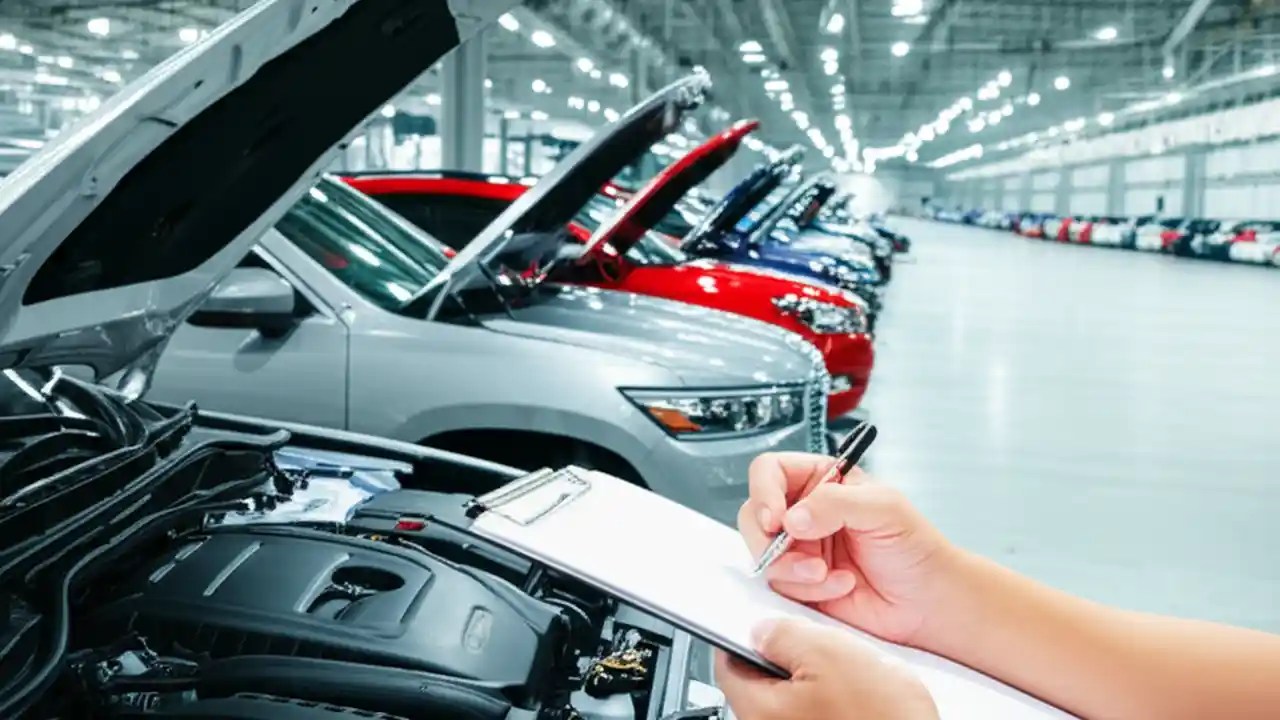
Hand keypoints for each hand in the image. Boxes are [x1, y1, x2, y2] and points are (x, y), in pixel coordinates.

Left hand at [715, 618, 937, 719]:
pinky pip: (819, 708)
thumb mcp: (828, 653)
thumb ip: (782, 635)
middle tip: (816, 636)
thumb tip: (761, 629)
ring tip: (848, 662)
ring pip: (794, 692)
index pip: (728, 661)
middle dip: (786, 652)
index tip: (760, 615)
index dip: (744, 630)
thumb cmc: (880, 719)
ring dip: (815, 672)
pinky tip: (862, 684)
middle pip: (762, 678)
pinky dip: (834, 692)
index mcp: (759, 708)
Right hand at [739, 452, 959, 646]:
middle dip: (770, 539)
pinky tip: (840, 586)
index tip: (776, 518)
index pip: (771, 471)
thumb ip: (835, 503)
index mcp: (821, 480)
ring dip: (793, 569)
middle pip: (754, 514)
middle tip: (797, 552)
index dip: (764, 491)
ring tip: (829, 573)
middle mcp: (804, 512)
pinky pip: (778, 586)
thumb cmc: (915, 548)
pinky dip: (807, 589)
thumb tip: (793, 517)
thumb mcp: (883, 508)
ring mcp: (798, 549)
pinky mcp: (799, 584)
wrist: (927, 601)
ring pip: (762, 554)